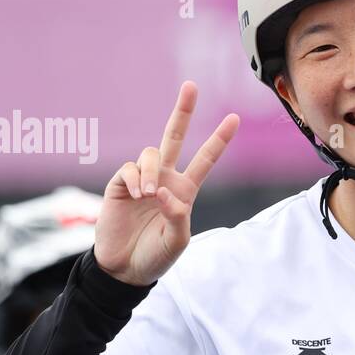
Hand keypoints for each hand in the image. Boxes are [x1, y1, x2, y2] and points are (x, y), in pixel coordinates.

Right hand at [95, 81, 239, 285]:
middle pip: (174, 136)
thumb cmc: (155, 256)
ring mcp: (142, 179)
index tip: (234, 118)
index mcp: (184, 190)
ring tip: (149, 195)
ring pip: (150, 153)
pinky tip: (137, 195)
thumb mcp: (176, 241)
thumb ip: (177, 216)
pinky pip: (129, 169)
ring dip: (151, 170)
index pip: (204, 160)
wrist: (125, 268)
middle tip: (191, 86)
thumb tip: (164, 191)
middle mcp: (164, 179)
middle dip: (183, 111)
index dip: (218, 140)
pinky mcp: (120, 184)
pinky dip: (135, 179)